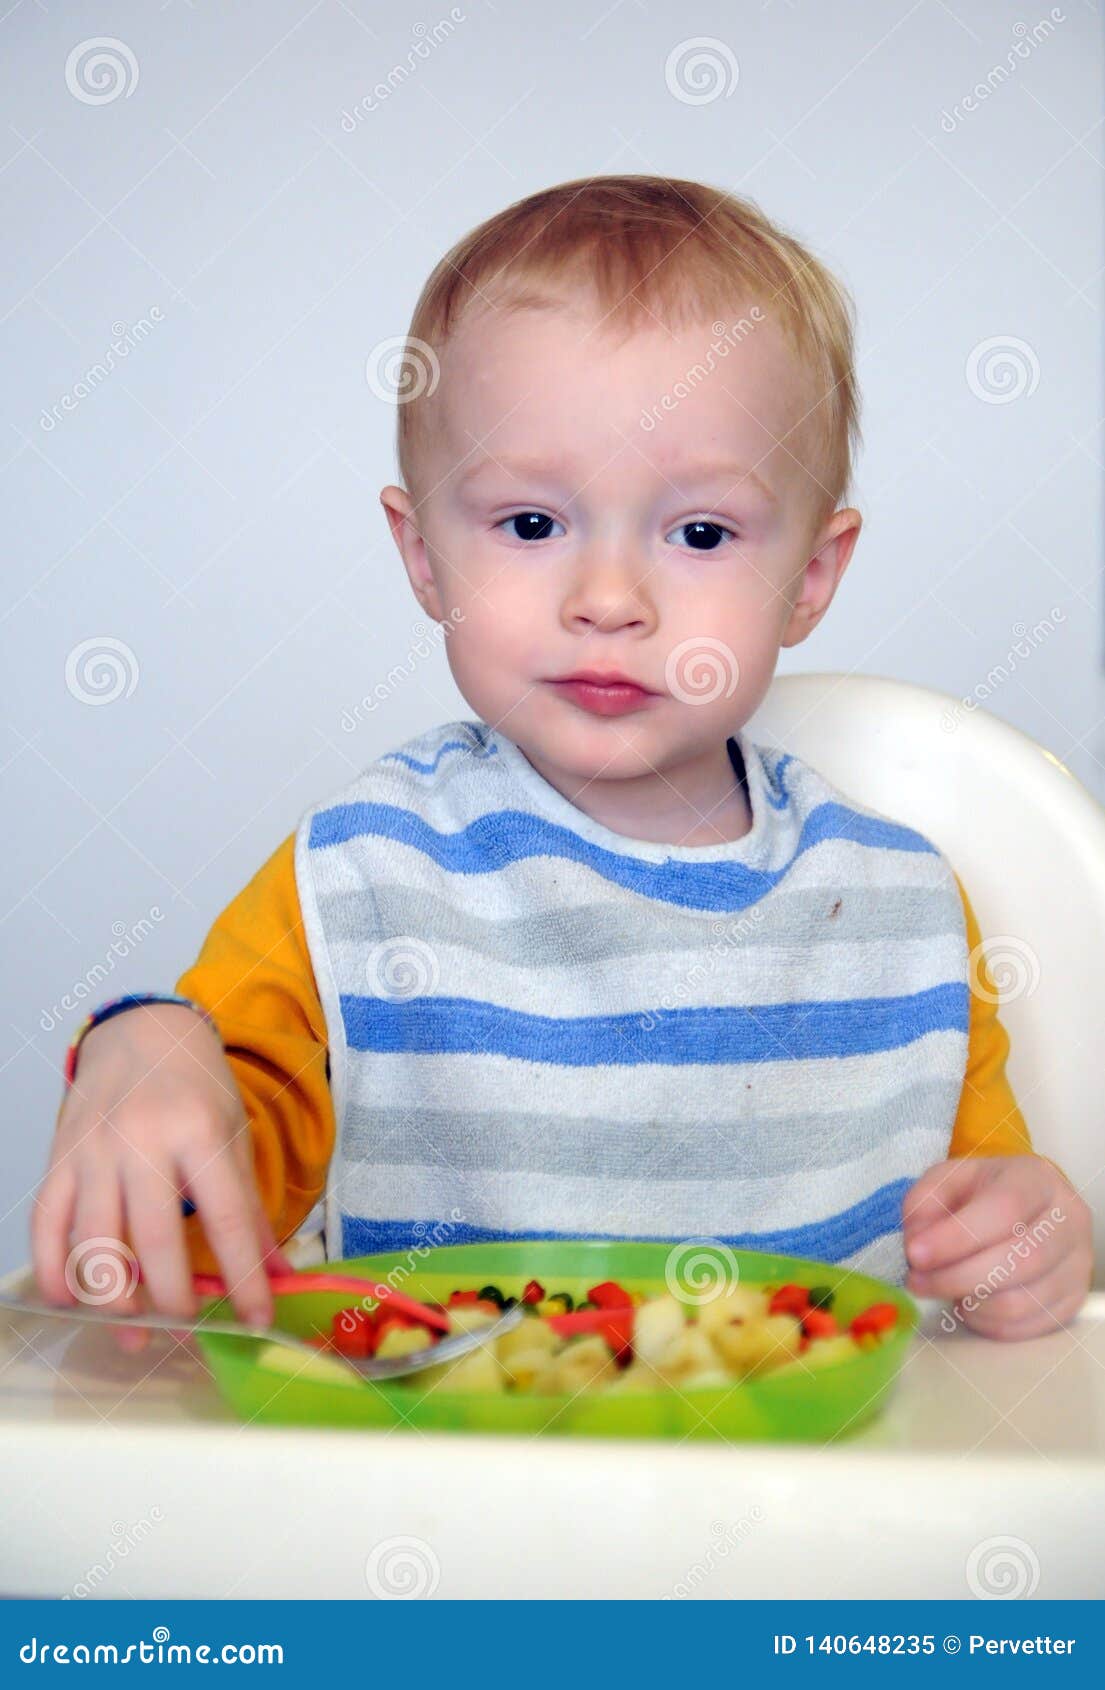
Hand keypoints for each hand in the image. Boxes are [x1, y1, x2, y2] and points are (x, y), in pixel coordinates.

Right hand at [32, 1002, 292, 1346]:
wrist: (141, 1032)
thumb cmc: (196, 1088)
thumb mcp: (235, 1135)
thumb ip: (249, 1210)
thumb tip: (279, 1277)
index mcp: (201, 1132)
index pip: (227, 1218)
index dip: (244, 1276)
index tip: (256, 1319)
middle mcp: (144, 1141)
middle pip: (154, 1237)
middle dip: (172, 1297)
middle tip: (186, 1330)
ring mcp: (94, 1149)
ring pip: (95, 1238)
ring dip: (113, 1297)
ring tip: (135, 1331)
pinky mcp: (59, 1157)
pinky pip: (47, 1222)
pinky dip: (54, 1269)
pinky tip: (71, 1302)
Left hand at [902, 1154, 1092, 1339]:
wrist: (1025, 1208)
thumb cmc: (983, 1193)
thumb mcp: (948, 1180)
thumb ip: (924, 1202)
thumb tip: (918, 1243)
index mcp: (1037, 1179)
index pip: (1004, 1209)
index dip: (956, 1237)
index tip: (915, 1254)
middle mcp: (1068, 1220)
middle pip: (1018, 1260)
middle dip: (956, 1277)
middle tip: (917, 1281)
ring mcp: (1077, 1263)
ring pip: (1021, 1301)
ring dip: (970, 1303)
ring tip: (945, 1289)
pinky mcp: (1073, 1300)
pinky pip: (1026, 1326)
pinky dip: (988, 1323)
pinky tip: (969, 1304)